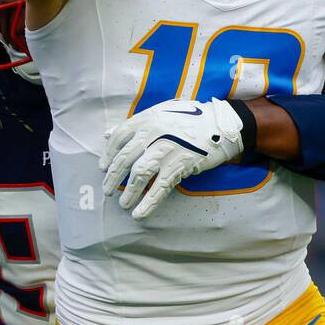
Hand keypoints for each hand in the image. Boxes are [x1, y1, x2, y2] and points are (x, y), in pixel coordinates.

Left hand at [100, 99, 244, 219]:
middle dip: (113, 176)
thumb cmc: (192, 117)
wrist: (221, 124)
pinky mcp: (180, 165)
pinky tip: (139, 213)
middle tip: (107, 189)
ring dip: (128, 192)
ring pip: (139, 174)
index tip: (103, 167)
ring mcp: (166, 149)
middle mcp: (154, 133)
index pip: (119, 136)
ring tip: (123, 203)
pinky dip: (148, 203)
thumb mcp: (162, 111)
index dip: (108, 153)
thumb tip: (108, 134)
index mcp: (147, 118)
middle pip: (125, 158)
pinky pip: (159, 187)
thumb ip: (136, 122)